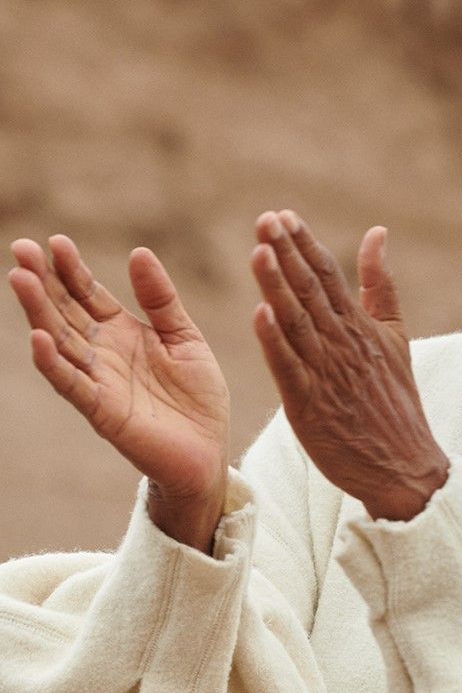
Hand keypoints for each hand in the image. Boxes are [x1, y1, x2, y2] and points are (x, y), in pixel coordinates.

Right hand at [8, 236, 230, 551]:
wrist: (210, 451)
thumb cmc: (197, 397)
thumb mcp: (185, 337)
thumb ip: (162, 300)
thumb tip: (139, 252)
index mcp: (123, 333)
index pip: (88, 295)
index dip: (72, 270)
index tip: (55, 241)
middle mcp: (103, 354)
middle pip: (65, 312)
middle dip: (43, 282)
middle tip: (21, 249)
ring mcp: (99, 382)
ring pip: (60, 342)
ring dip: (38, 312)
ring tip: (20, 279)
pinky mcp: (103, 412)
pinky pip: (73, 385)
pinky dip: (54, 363)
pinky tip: (37, 338)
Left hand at [249, 210, 447, 520]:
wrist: (405, 463)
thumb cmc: (395, 400)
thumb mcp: (395, 335)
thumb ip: (381, 285)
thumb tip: (376, 233)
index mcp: (361, 326)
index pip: (328, 275)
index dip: (303, 244)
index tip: (282, 215)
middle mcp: (343, 343)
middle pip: (310, 290)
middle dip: (287, 253)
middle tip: (265, 219)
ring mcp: (327, 373)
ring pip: (297, 321)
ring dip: (277, 285)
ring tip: (259, 250)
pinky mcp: (311, 405)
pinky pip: (290, 368)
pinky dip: (275, 341)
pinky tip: (259, 313)